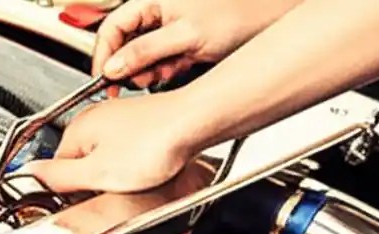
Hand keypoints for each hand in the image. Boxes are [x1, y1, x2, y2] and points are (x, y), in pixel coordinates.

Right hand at [24, 92, 201, 192]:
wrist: (196, 123)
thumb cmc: (156, 143)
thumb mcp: (97, 173)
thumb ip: (58, 177)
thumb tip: (29, 175)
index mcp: (77, 129)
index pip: (55, 167)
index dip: (66, 189)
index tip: (82, 198)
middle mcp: (95, 118)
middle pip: (79, 162)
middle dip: (92, 181)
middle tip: (111, 190)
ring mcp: (119, 119)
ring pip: (104, 158)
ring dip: (114, 173)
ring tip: (134, 177)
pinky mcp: (140, 124)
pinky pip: (126, 153)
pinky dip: (133, 164)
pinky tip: (147, 168)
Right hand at [94, 0, 301, 90]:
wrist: (275, 14)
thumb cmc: (241, 14)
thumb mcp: (187, 37)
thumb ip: (145, 52)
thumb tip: (112, 68)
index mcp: (152, 1)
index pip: (111, 28)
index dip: (103, 56)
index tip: (104, 80)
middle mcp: (157, 13)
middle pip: (124, 44)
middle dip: (131, 66)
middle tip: (143, 81)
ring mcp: (169, 28)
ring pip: (143, 56)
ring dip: (151, 71)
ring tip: (170, 71)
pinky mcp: (181, 43)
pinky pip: (161, 61)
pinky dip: (166, 70)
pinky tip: (180, 69)